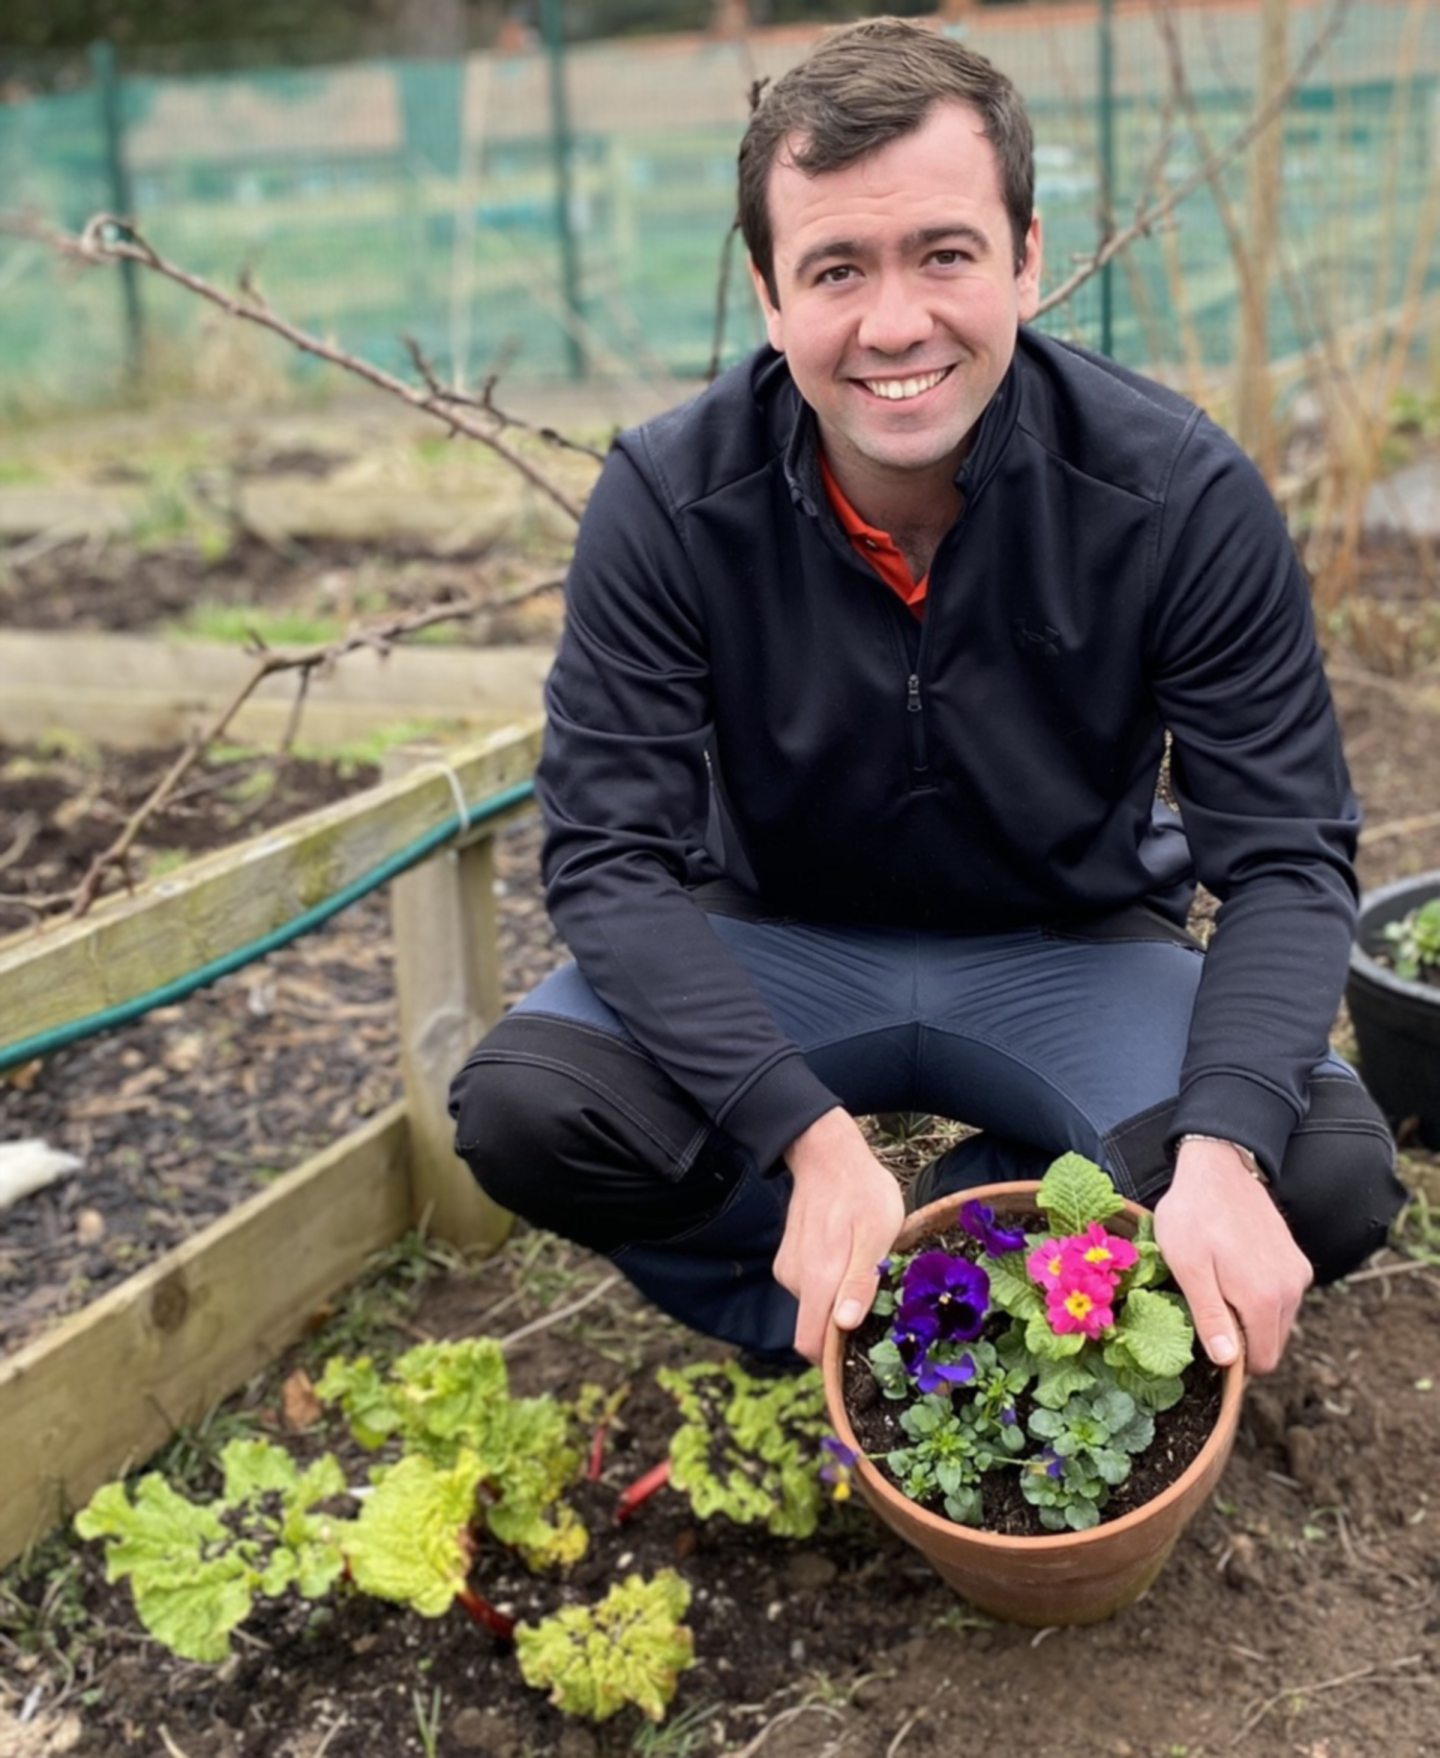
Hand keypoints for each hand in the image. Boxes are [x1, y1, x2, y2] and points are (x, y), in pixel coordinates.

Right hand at [775, 1107, 905, 1363]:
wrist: (827, 1154)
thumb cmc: (861, 1191)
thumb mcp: (877, 1234)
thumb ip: (860, 1282)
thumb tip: (845, 1326)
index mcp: (817, 1277)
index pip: (811, 1345)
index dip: (835, 1362)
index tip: (866, 1358)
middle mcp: (794, 1279)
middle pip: (815, 1330)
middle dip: (844, 1330)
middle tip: (880, 1309)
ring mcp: (788, 1269)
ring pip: (815, 1308)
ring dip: (839, 1303)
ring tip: (865, 1272)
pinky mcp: (788, 1261)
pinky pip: (810, 1289)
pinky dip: (830, 1286)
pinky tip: (848, 1259)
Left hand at [1153, 1138, 1312, 1374]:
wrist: (1218, 1168)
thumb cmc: (1193, 1216)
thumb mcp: (1188, 1267)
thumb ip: (1210, 1316)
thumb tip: (1227, 1361)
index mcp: (1263, 1298)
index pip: (1262, 1361)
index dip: (1234, 1362)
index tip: (1208, 1341)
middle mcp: (1291, 1290)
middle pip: (1272, 1343)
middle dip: (1243, 1339)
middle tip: (1207, 1309)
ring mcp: (1297, 1274)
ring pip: (1278, 1321)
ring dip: (1250, 1316)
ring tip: (1218, 1286)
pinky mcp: (1297, 1260)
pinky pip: (1283, 1297)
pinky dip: (1261, 1296)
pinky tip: (1233, 1273)